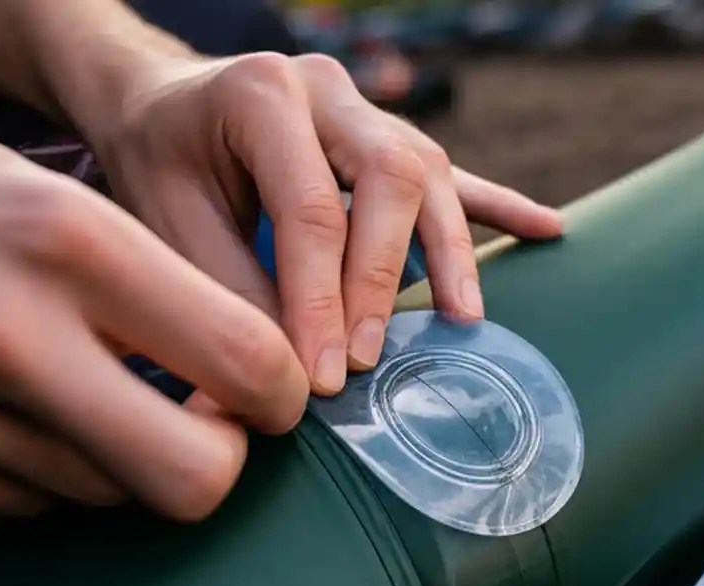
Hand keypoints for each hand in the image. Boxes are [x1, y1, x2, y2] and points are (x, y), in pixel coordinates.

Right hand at [0, 96, 307, 519]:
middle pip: (193, 475)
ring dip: (125, 455)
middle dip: (224, 459)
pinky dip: (47, 467)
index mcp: (63, 237)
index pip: (241, 355)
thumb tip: (238, 370)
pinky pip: (27, 502)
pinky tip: (15, 409)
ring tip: (85, 390)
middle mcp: (6, 330)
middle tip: (213, 424)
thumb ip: (143, 281)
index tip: (272, 390)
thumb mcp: (41, 193)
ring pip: (111, 493)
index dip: (281, 391)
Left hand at [79, 52, 562, 395]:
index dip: (320, 302)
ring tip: (467, 321)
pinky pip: (453, 172)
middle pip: (390, 179)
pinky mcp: (386, 136)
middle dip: (384, 278)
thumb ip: (232, 287)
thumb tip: (294, 370)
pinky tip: (547, 230)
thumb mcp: (167, 222)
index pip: (311, 209)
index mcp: (265, 93)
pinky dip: (497, 208)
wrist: (156, 101)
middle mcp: (327, 88)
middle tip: (371, 359)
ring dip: (450, 254)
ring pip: (430, 174)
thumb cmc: (155, 159)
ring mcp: (366, 109)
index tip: (322, 379)